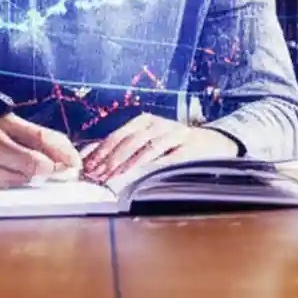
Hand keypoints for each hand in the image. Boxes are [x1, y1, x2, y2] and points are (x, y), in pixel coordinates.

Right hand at [0, 113, 81, 189]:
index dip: (64, 152)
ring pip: (22, 175)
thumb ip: (41, 146)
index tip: (76, 165)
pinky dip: (16, 185)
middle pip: (33, 159)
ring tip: (36, 178)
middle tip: (58, 176)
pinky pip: (6, 185)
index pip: (43, 136)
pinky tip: (15, 181)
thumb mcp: (15, 136)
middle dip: (49, 171)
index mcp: (10, 122)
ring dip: (33, 180)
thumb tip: (70, 162)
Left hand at [82, 115, 239, 181]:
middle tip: (98, 175)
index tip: (88, 167)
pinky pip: (168, 158)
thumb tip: (89, 158)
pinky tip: (142, 177)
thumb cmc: (170, 144)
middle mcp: (158, 124)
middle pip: (130, 141)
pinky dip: (154, 167)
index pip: (118, 135)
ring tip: (115, 177)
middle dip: (111, 160)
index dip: (101, 151)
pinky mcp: (188, 147)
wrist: (209, 142)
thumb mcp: (146, 139)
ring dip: (129, 164)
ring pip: (147, 148)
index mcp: (144, 120)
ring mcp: (174, 134)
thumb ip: (122, 147)